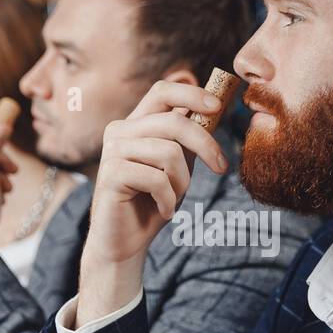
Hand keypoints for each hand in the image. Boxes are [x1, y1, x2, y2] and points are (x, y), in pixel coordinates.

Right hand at [76, 80, 228, 324]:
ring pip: (169, 152)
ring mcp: (112, 151)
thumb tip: (215, 108)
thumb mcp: (178, 165)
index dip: (192, 94)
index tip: (218, 107)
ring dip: (182, 181)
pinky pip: (156, 179)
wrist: (125, 241)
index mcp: (136, 123)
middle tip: (221, 168)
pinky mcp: (111, 175)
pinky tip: (163, 211)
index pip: (163, 91)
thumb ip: (188, 139)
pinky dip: (168, 200)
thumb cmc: (152, 202)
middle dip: (205, 145)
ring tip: (174, 198)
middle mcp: (120, 131)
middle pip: (174, 121)